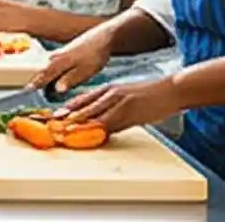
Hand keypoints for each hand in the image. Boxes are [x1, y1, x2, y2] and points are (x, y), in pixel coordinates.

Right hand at [28, 28, 114, 93]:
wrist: (102, 37)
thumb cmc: (95, 55)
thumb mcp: (85, 71)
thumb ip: (70, 80)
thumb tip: (57, 89)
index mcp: (60, 62)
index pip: (44, 75)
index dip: (36, 83)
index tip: (26, 90)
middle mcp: (56, 56)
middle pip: (43, 69)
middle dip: (36, 79)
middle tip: (29, 88)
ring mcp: (60, 53)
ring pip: (48, 65)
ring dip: (43, 73)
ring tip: (39, 82)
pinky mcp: (66, 51)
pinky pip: (53, 62)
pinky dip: (50, 68)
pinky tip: (53, 71)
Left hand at [53, 77, 181, 133]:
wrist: (171, 89)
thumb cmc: (150, 95)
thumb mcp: (126, 96)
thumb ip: (111, 107)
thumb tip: (100, 125)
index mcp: (108, 89)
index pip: (82, 99)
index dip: (67, 108)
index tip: (54, 116)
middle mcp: (110, 94)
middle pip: (84, 106)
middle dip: (68, 117)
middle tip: (53, 125)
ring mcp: (120, 102)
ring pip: (95, 114)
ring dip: (80, 124)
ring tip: (66, 131)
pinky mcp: (130, 111)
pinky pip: (112, 122)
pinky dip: (100, 129)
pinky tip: (92, 134)